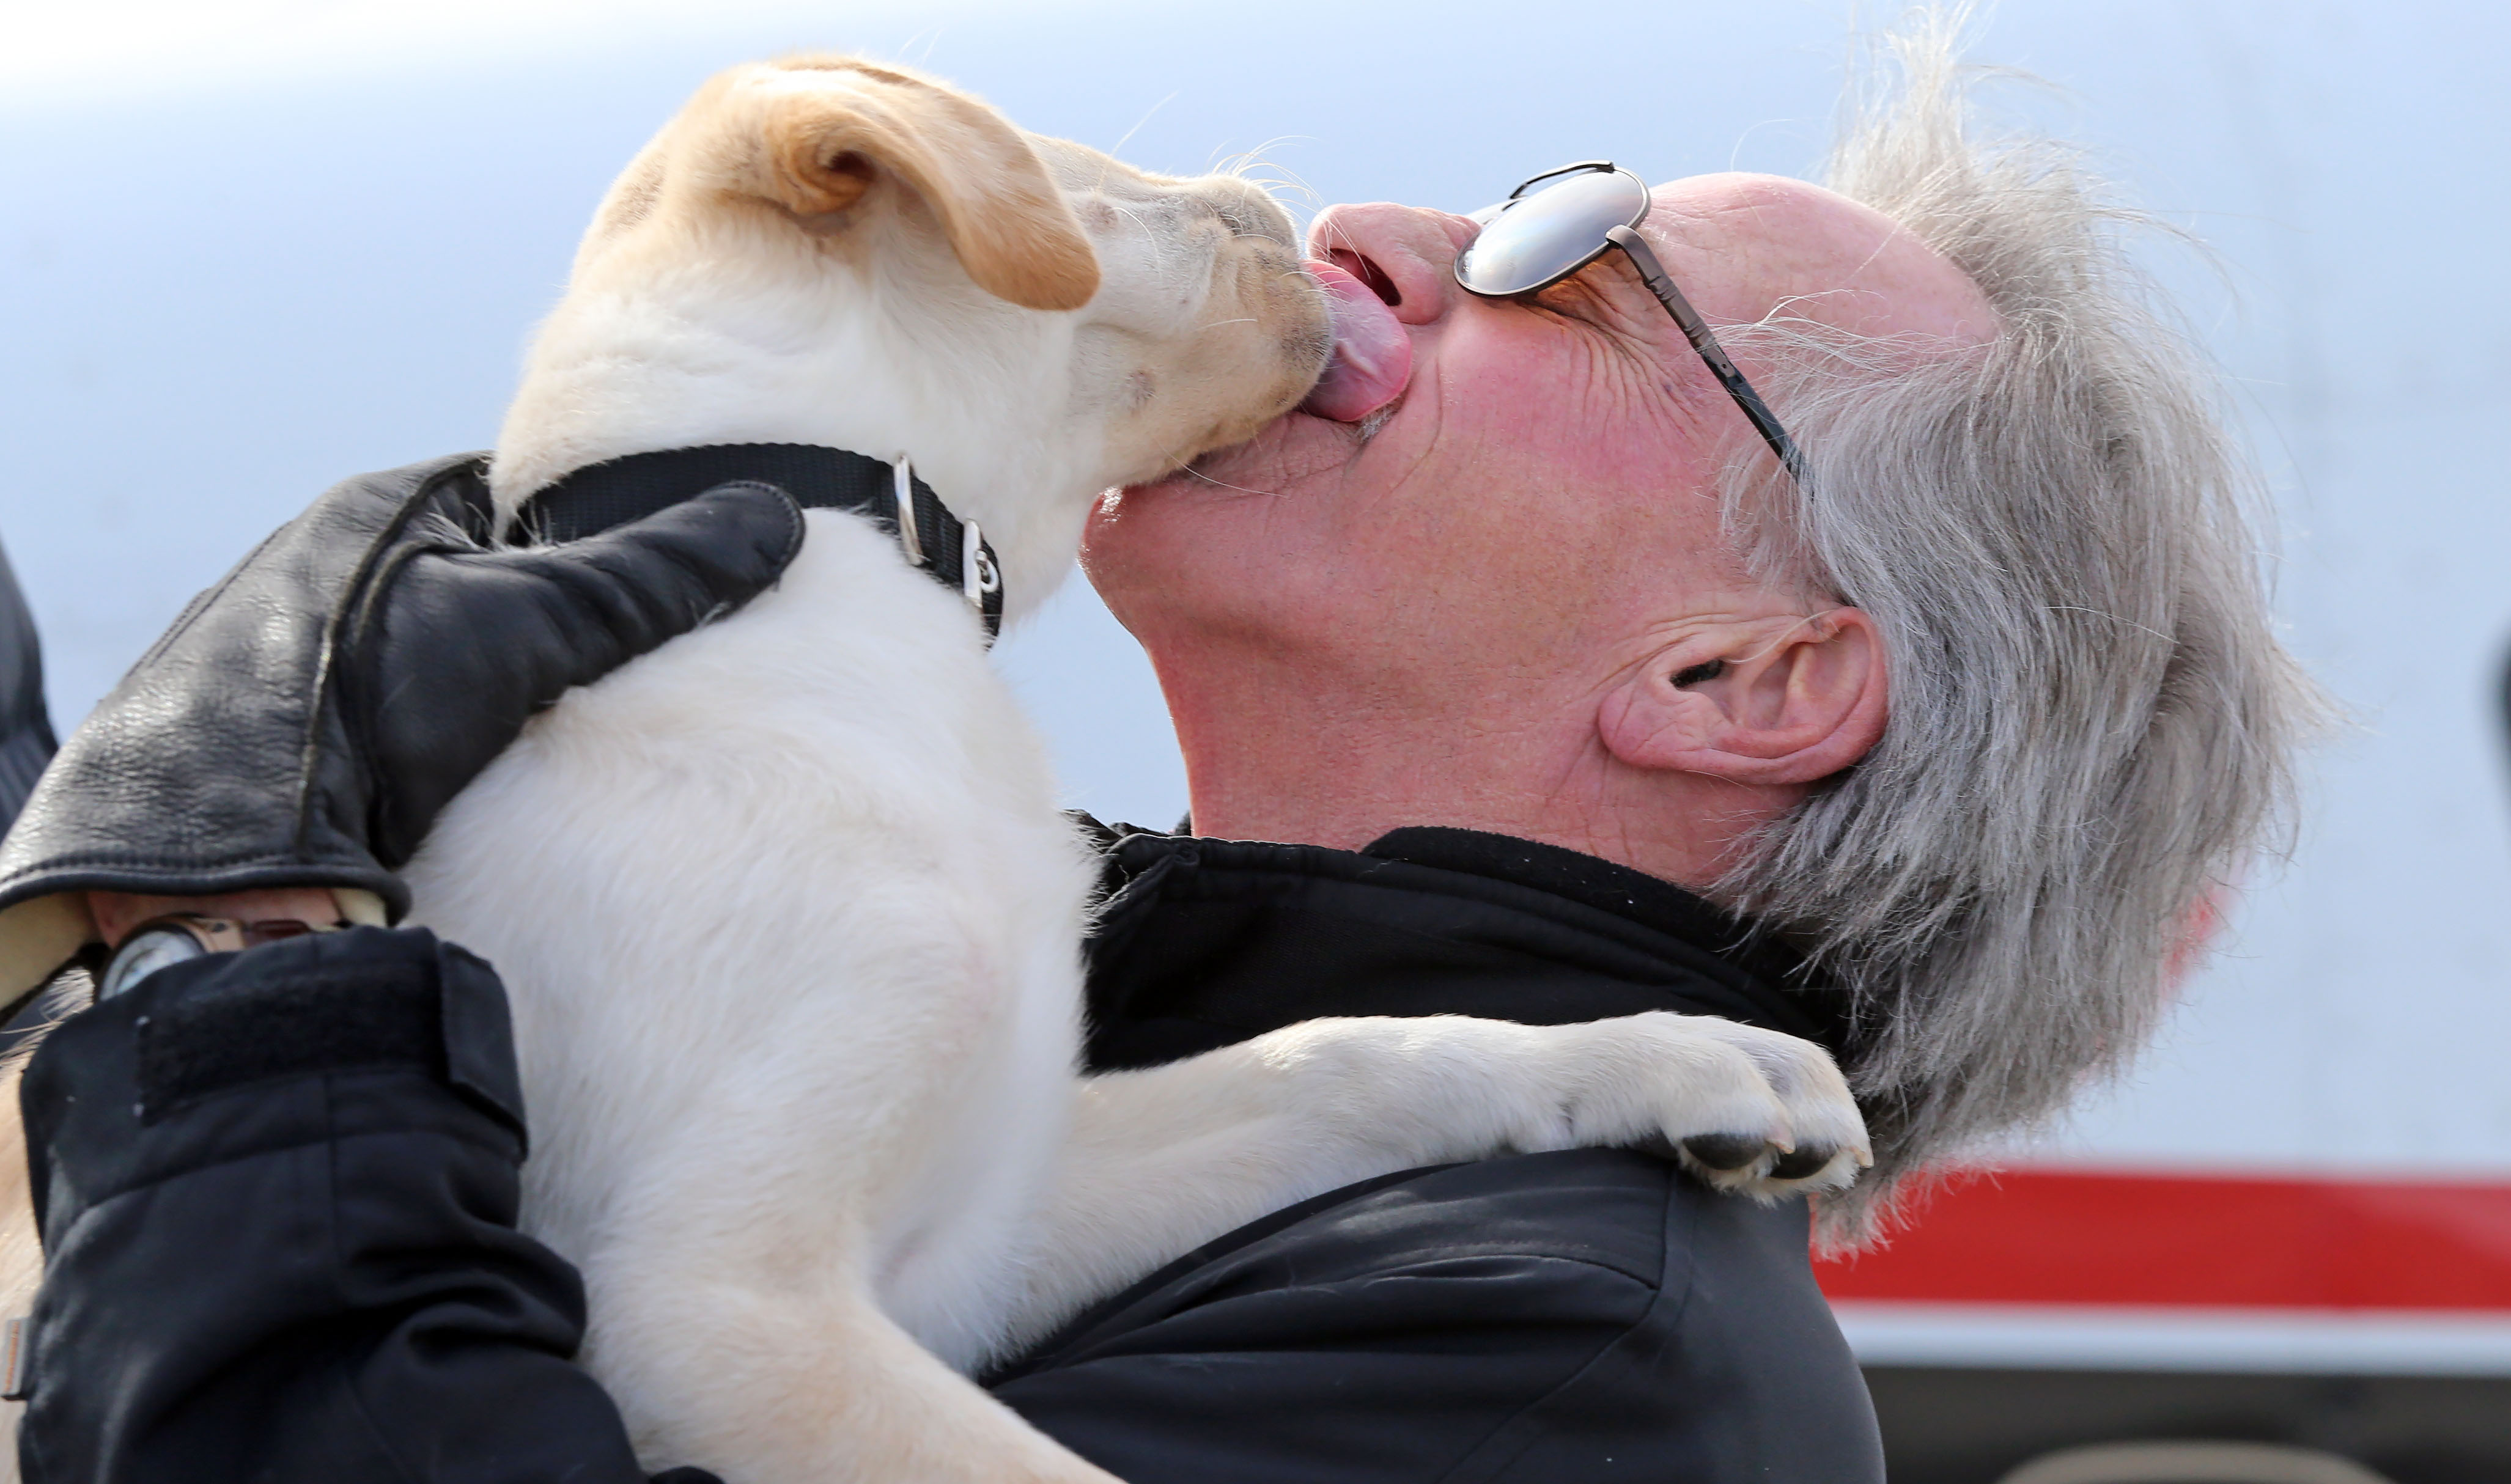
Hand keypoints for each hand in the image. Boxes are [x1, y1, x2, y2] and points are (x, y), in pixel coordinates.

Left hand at [0, 454, 804, 989]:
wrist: (205, 840)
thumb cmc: (362, 701)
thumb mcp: (535, 622)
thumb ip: (654, 573)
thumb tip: (777, 515)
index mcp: (376, 509)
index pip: (512, 499)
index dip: (588, 542)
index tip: (647, 600)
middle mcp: (309, 564)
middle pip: (462, 584)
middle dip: (528, 629)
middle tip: (600, 689)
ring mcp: (263, 652)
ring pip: (405, 661)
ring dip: (459, 699)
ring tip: (526, 754)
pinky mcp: (241, 738)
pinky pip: (354, 726)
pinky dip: (399, 751)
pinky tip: (433, 797)